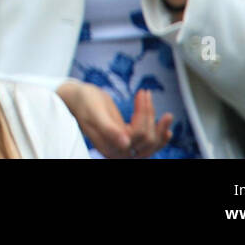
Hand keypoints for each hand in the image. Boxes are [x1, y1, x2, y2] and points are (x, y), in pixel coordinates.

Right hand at [57, 81, 172, 158]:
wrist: (77, 98)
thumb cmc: (84, 102)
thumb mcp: (95, 113)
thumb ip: (108, 129)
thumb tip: (125, 144)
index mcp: (111, 148)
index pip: (138, 134)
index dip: (144, 114)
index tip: (142, 92)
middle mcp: (119, 152)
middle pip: (147, 139)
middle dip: (150, 116)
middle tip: (145, 93)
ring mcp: (124, 148)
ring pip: (151, 143)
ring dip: (159, 126)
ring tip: (166, 113)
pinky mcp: (128, 141)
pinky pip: (149, 143)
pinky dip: (159, 136)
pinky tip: (167, 130)